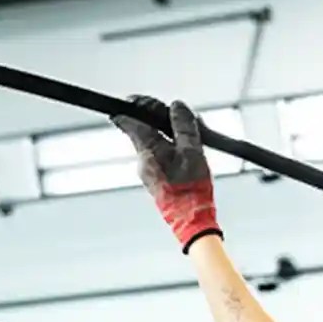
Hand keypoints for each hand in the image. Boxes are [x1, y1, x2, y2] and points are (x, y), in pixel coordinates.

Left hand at [111, 95, 221, 252]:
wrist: (191, 222)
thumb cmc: (191, 189)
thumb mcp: (192, 151)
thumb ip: (184, 126)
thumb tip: (177, 106)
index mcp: (148, 150)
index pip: (130, 121)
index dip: (132, 107)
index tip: (133, 99)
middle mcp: (143, 161)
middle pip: (144, 131)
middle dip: (158, 120)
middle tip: (176, 115)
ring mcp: (148, 173)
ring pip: (153, 145)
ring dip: (167, 137)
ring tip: (190, 138)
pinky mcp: (156, 182)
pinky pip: (159, 159)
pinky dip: (170, 151)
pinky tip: (186, 155)